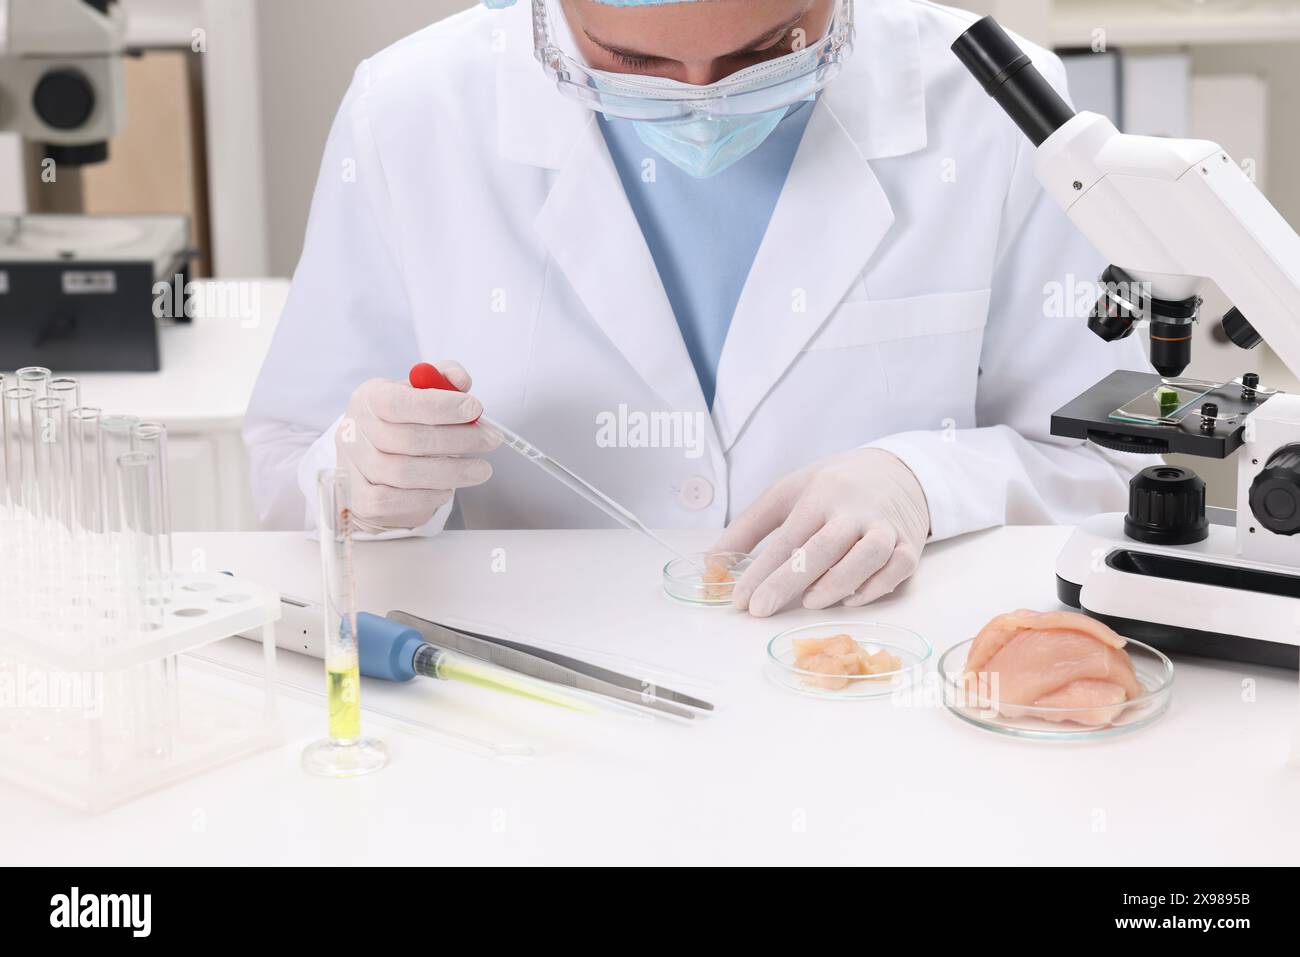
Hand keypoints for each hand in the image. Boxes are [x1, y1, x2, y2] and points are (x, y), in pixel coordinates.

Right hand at [335, 361, 500, 531]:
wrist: (375, 464)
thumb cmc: (405, 422)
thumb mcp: (422, 393)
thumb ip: (444, 379)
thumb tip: (460, 380)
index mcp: (368, 398)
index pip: (399, 402)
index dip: (440, 406)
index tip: (476, 409)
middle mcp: (353, 431)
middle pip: (409, 440)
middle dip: (458, 440)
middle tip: (491, 440)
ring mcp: (353, 467)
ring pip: (405, 473)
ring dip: (452, 472)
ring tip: (481, 469)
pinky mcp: (360, 499)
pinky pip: (394, 501)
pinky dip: (428, 496)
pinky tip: (448, 488)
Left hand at [712, 450, 930, 617]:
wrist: (896, 470)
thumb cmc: (831, 487)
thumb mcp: (786, 493)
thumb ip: (749, 527)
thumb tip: (712, 563)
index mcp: (820, 494)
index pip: (788, 537)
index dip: (762, 571)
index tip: (739, 600)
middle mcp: (854, 510)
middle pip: (823, 547)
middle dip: (789, 580)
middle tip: (761, 610)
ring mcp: (885, 527)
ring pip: (867, 556)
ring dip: (838, 583)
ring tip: (810, 603)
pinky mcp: (909, 545)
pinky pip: (896, 568)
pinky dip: (875, 587)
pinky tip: (851, 599)